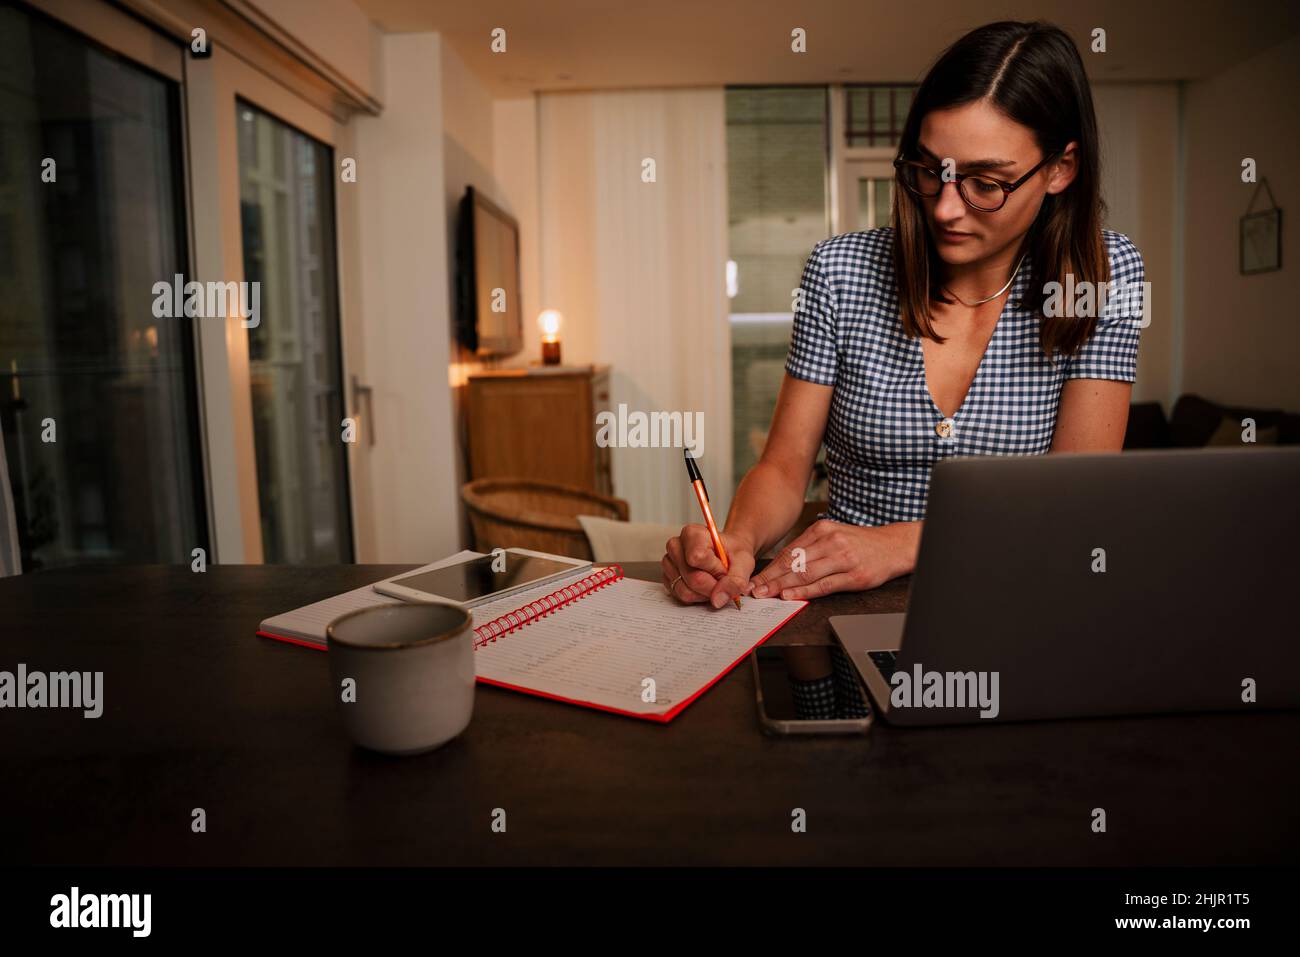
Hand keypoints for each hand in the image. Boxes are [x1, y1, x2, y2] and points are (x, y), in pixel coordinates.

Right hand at [661, 525, 756, 608]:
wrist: (727, 554)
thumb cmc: (733, 554)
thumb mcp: (744, 562)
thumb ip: (736, 580)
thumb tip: (718, 600)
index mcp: (692, 533)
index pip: (697, 558)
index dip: (715, 570)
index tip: (725, 569)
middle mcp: (676, 546)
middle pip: (693, 578)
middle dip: (713, 587)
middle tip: (723, 579)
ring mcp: (668, 562)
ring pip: (685, 591)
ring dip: (705, 594)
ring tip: (714, 582)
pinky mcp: (667, 577)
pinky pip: (680, 596)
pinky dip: (696, 597)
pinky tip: (704, 586)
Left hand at [749, 520, 919, 599]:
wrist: (894, 545)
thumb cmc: (861, 543)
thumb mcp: (834, 536)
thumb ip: (811, 547)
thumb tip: (783, 565)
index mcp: (822, 530)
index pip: (789, 551)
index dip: (769, 567)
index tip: (754, 578)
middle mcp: (831, 541)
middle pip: (793, 562)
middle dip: (770, 577)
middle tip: (752, 589)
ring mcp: (843, 558)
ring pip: (805, 573)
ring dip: (782, 585)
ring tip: (765, 594)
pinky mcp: (854, 575)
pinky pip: (824, 585)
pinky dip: (805, 592)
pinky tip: (791, 596)